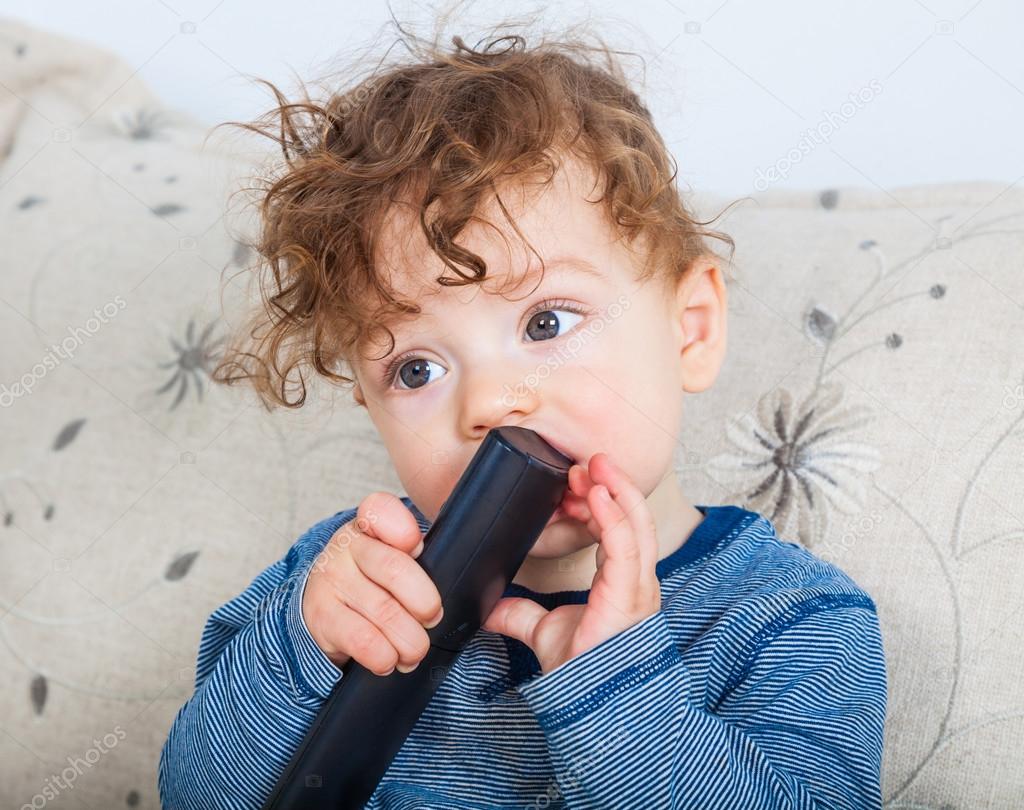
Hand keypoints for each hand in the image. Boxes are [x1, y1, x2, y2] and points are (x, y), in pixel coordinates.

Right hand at [302, 492, 444, 675]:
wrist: (323, 607)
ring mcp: (331, 580)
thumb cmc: (373, 580)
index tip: (416, 545)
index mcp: (369, 524)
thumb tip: (462, 576)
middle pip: (395, 569)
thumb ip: (422, 556)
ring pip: (385, 612)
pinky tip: (389, 658)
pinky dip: (385, 657)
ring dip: (410, 640)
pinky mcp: (322, 616)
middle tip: (433, 617)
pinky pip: (364, 641)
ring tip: (415, 649)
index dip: (401, 527)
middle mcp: (347, 547)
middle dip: (425, 602)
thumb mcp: (394, 557)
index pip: (381, 510)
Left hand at [481, 452, 661, 674]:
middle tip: (583, 463)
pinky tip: (596, 493)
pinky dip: (612, 514)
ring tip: (593, 464)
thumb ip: (522, 615)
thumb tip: (491, 607)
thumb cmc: (584, 671)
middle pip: (631, 519)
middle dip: (609, 486)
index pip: (618, 531)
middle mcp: (637, 581)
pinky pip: (625, 544)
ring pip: (634, 524)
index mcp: (622, 584)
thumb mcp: (545, 631)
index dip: (599, 504)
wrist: (591, 704)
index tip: (573, 484)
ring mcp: (638, 587)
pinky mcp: (629, 593)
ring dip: (613, 490)